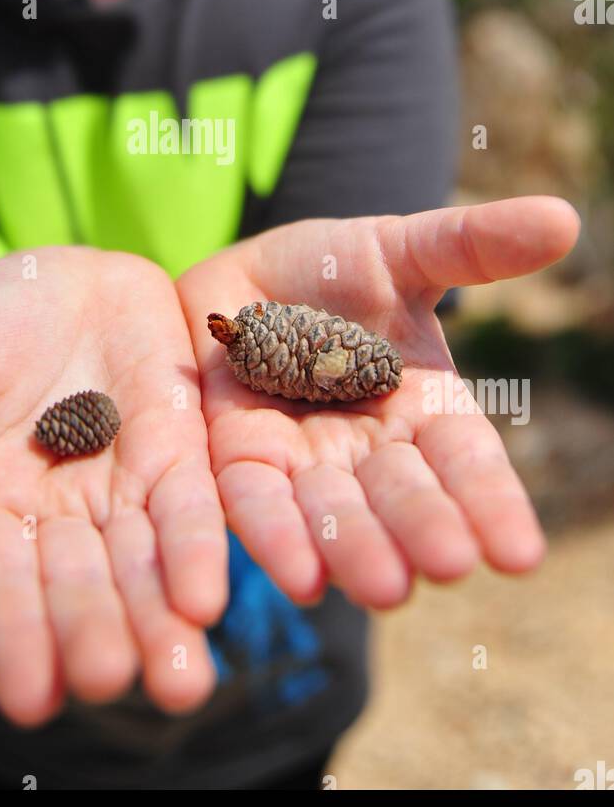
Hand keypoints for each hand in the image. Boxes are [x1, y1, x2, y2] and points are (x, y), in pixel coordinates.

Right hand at [0, 248, 225, 725]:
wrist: (60, 282)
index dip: (13, 637)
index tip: (29, 699)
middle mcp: (59, 512)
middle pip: (79, 585)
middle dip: (96, 635)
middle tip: (112, 684)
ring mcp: (123, 485)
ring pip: (143, 564)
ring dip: (161, 621)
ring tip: (181, 684)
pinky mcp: (179, 450)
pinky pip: (192, 505)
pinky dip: (200, 549)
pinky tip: (209, 598)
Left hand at [175, 196, 579, 609]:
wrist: (242, 277)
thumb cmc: (334, 268)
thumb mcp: (404, 250)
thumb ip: (474, 245)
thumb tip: (564, 218)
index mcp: (426, 408)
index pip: (467, 464)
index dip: (491, 504)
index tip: (520, 555)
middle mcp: (371, 450)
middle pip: (403, 497)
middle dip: (424, 531)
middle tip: (447, 567)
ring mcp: (306, 462)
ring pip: (333, 512)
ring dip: (355, 549)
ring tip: (380, 588)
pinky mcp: (240, 462)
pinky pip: (256, 504)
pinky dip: (276, 538)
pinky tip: (300, 577)